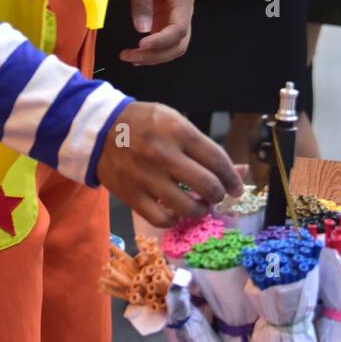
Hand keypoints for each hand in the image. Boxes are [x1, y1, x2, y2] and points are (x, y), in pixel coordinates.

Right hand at [95, 101, 242, 226]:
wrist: (99, 129)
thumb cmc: (144, 123)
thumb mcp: (175, 122)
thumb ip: (204, 147)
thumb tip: (241, 171)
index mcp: (177, 131)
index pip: (217, 160)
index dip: (232, 178)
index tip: (236, 187)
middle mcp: (163, 154)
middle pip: (207, 186)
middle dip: (219, 195)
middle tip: (217, 195)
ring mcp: (145, 177)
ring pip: (187, 207)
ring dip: (200, 209)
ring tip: (199, 205)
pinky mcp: (131, 195)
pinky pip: (161, 219)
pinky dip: (175, 219)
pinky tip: (177, 212)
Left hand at [115, 0, 191, 64]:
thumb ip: (141, 2)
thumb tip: (141, 30)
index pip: (179, 28)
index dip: (161, 41)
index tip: (140, 45)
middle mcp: (182, 10)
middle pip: (179, 43)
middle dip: (157, 54)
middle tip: (131, 58)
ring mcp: (173, 14)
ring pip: (171, 45)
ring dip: (153, 56)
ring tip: (129, 58)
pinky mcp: (162, 16)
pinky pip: (161, 39)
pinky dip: (150, 50)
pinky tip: (134, 54)